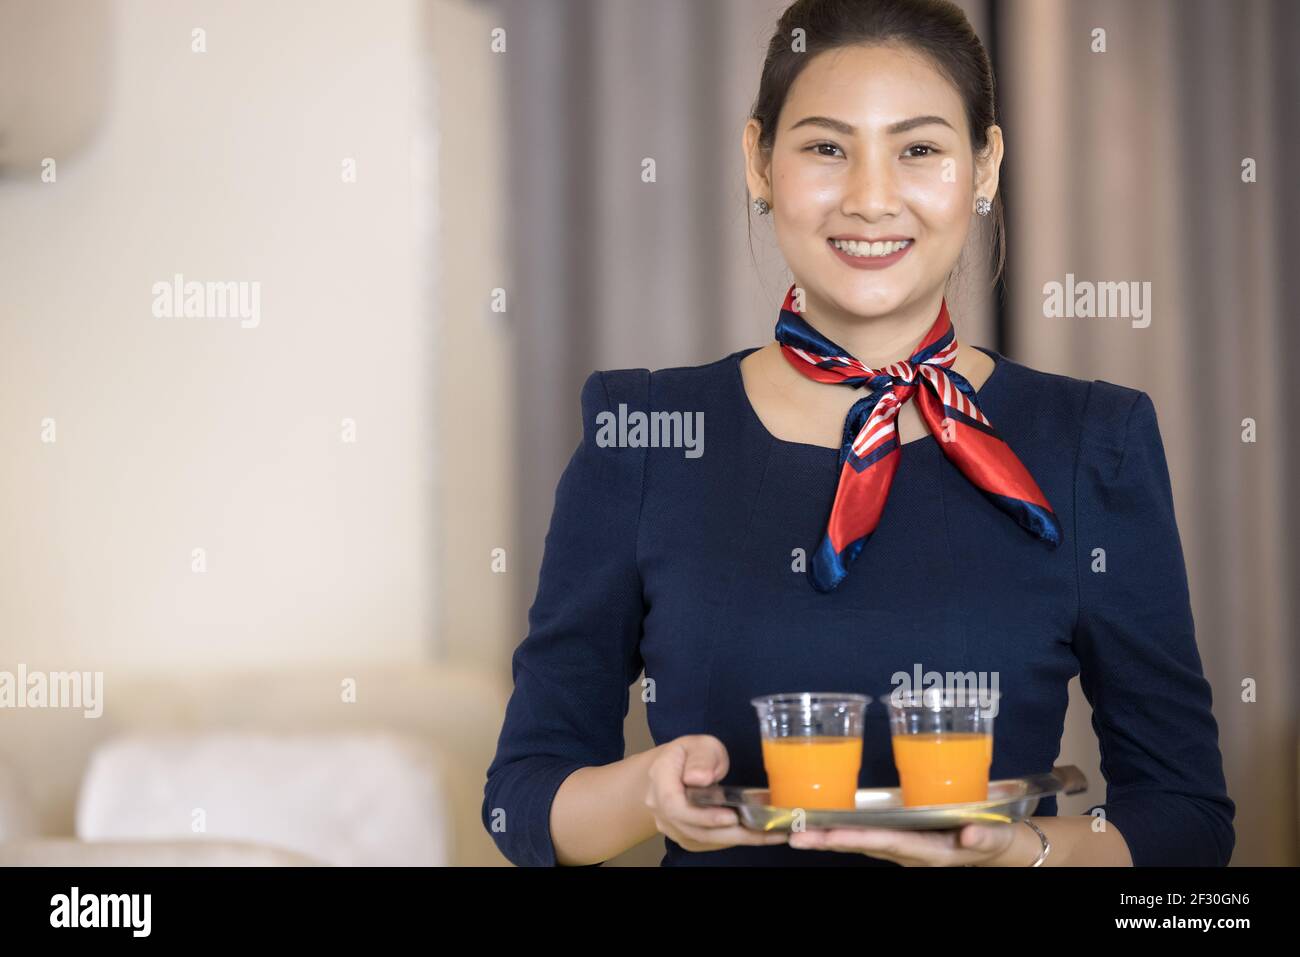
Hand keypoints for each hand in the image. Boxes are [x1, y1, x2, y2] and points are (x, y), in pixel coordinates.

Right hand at [645, 735, 789, 852]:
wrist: (669, 773)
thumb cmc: (688, 756)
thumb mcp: (698, 744)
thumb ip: (701, 758)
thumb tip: (699, 778)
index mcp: (660, 779)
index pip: (676, 805)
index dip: (704, 816)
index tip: (731, 816)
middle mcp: (660, 809)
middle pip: (692, 829)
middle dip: (730, 832)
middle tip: (762, 829)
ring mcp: (671, 826)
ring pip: (703, 839)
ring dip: (738, 838)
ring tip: (770, 833)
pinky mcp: (685, 837)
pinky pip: (709, 842)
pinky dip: (734, 839)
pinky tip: (759, 834)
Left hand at [788, 821, 1019, 865]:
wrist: (996, 849)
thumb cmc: (994, 840)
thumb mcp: (993, 838)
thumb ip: (982, 836)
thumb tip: (969, 833)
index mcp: (925, 850)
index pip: (884, 842)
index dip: (855, 837)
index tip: (828, 834)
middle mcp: (907, 852)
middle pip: (861, 844)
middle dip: (827, 841)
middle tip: (793, 836)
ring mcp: (901, 846)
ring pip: (859, 841)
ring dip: (828, 837)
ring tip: (795, 830)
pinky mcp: (900, 838)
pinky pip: (866, 835)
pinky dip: (842, 830)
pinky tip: (822, 823)